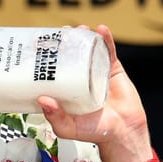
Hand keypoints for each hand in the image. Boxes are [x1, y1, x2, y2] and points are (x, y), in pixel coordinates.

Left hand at [37, 25, 154, 161]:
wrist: (123, 132)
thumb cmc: (93, 132)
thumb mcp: (68, 128)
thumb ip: (55, 116)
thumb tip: (42, 99)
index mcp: (64, 89)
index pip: (51, 69)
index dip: (46, 57)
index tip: (39, 45)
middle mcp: (78, 78)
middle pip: (69, 55)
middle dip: (64, 42)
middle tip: (58, 32)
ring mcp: (95, 72)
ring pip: (88, 50)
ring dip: (83, 37)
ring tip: (78, 29)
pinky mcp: (112, 70)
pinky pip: (109, 52)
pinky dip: (106, 39)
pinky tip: (101, 30)